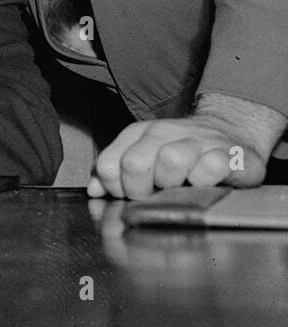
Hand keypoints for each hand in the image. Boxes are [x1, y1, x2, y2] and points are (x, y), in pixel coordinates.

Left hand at [88, 94, 284, 199]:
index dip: (114, 189)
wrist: (231, 132)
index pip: (108, 165)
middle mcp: (165, 132)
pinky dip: (205, 180)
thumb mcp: (144, 155)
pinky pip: (211, 166)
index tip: (128, 194)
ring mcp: (198, 140)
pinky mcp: (230, 153)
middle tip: (154, 194)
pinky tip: (205, 183)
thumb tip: (95, 189)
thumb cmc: (182, 151)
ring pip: (171, 159)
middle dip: (139, 189)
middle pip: (134, 164)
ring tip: (180, 187)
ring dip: (173, 183)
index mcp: (139, 134)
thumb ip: (115, 171)